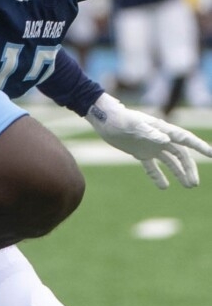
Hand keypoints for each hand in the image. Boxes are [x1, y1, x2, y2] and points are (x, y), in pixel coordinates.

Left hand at [85, 92, 210, 188]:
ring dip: (179, 173)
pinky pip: (152, 166)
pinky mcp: (140, 152)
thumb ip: (150, 132)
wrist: (105, 120)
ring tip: (187, 186)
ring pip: (170, 161)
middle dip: (189, 168)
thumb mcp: (134, 125)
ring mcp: (151, 145)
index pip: (186, 139)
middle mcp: (160, 138)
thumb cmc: (120, 119)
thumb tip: (166, 140)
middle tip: (193, 184)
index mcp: (163, 130)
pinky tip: (163, 186)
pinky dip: (158, 175)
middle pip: (181, 155)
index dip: (200, 146)